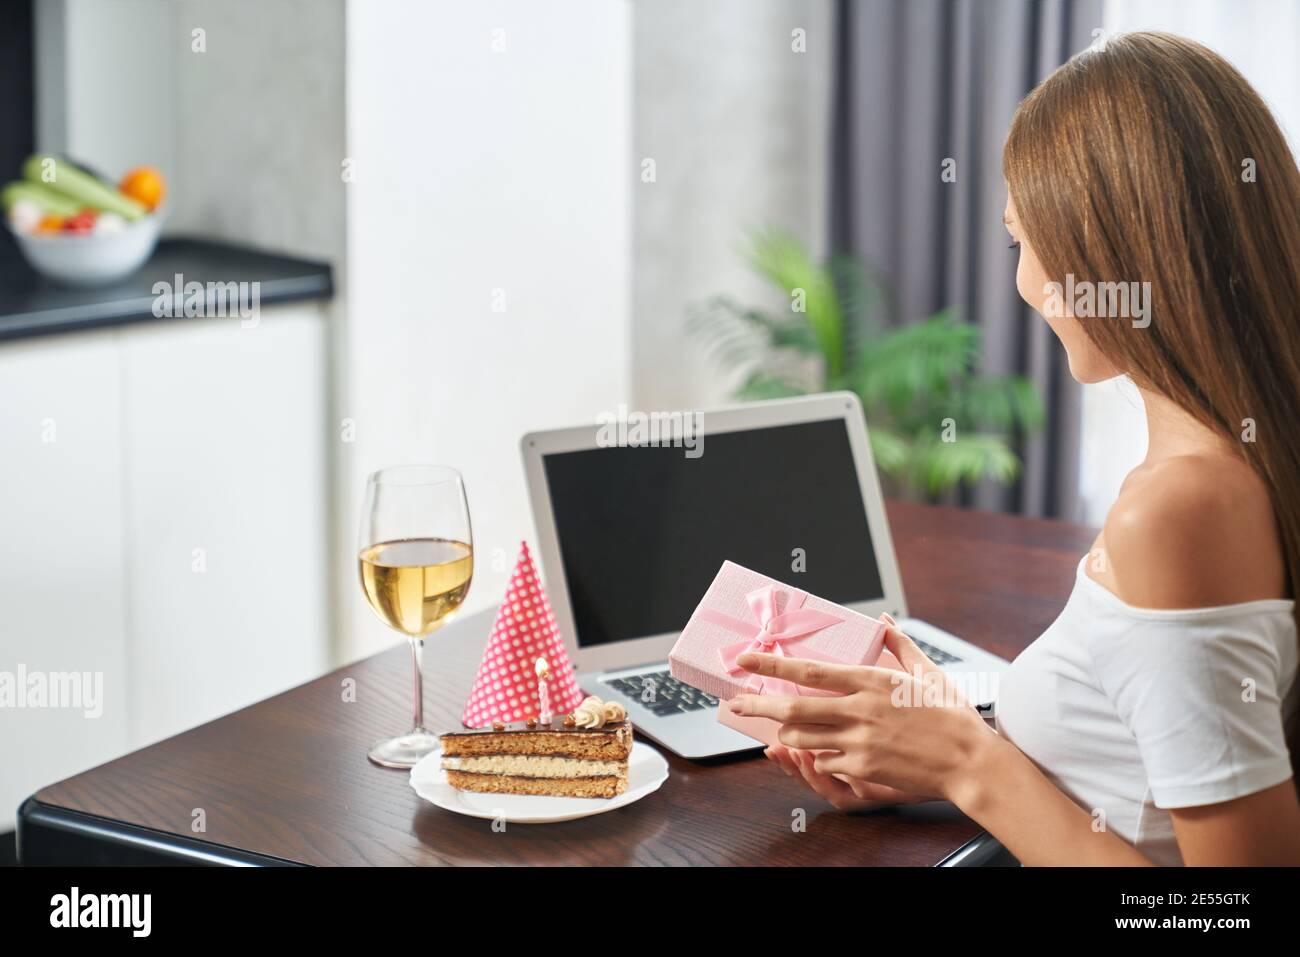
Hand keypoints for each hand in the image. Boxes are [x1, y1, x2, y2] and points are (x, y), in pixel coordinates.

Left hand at [731, 615, 999, 803]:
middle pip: (794, 707)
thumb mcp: (926, 671)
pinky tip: (823, 751)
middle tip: (737, 702)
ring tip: (782, 726)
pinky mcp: (865, 768)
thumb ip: (899, 644)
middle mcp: (860, 709)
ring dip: (788, 731)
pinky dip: (818, 756)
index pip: (809, 670)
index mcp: (871, 681)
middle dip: (759, 704)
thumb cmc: (951, 716)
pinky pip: (825, 761)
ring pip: (804, 737)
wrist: (971, 762)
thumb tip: (882, 621)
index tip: (747, 659)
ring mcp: (860, 741)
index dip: (772, 664)